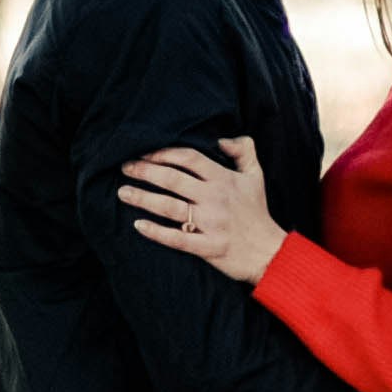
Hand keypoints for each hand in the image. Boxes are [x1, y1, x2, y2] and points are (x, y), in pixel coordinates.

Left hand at [119, 134, 280, 283]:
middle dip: (145, 171)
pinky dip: (156, 232)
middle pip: (172, 179)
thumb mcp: (256, 176)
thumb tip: (221, 139)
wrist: (269, 251)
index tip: (143, 152)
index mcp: (223, 179)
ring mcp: (211, 223)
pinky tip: (138, 225)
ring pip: (169, 207)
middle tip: (125, 167)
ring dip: (142, 198)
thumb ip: (243, 150)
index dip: (163, 153)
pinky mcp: (207, 247)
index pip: (188, 158)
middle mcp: (215, 198)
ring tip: (123, 192)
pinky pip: (177, 238)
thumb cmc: (257, 212)